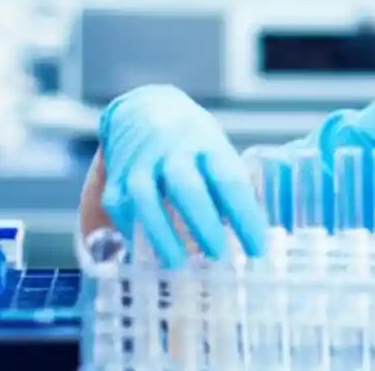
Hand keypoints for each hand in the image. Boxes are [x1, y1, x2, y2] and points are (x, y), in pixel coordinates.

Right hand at [98, 85, 266, 267]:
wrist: (146, 111)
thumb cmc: (194, 145)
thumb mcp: (219, 154)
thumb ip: (230, 191)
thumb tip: (251, 237)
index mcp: (208, 146)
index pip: (230, 181)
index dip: (244, 216)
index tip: (257, 247)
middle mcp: (173, 152)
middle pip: (187, 188)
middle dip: (203, 224)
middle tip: (219, 255)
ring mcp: (141, 164)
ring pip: (146, 199)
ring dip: (162, 234)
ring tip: (177, 263)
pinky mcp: (117, 179)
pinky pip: (122, 208)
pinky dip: (133, 232)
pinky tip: (147, 252)